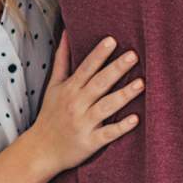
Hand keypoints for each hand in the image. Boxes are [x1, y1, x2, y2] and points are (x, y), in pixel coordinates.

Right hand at [24, 33, 141, 173]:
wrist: (41, 149)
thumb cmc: (50, 115)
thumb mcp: (53, 86)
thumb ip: (62, 60)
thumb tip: (66, 33)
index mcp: (69, 89)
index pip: (86, 69)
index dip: (98, 55)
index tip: (112, 41)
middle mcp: (76, 104)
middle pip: (98, 84)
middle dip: (116, 70)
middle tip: (133, 56)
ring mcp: (83, 123)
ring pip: (106, 107)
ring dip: (123, 95)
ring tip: (141, 83)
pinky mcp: (90, 142)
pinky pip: (107, 134)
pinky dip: (121, 127)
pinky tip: (135, 119)